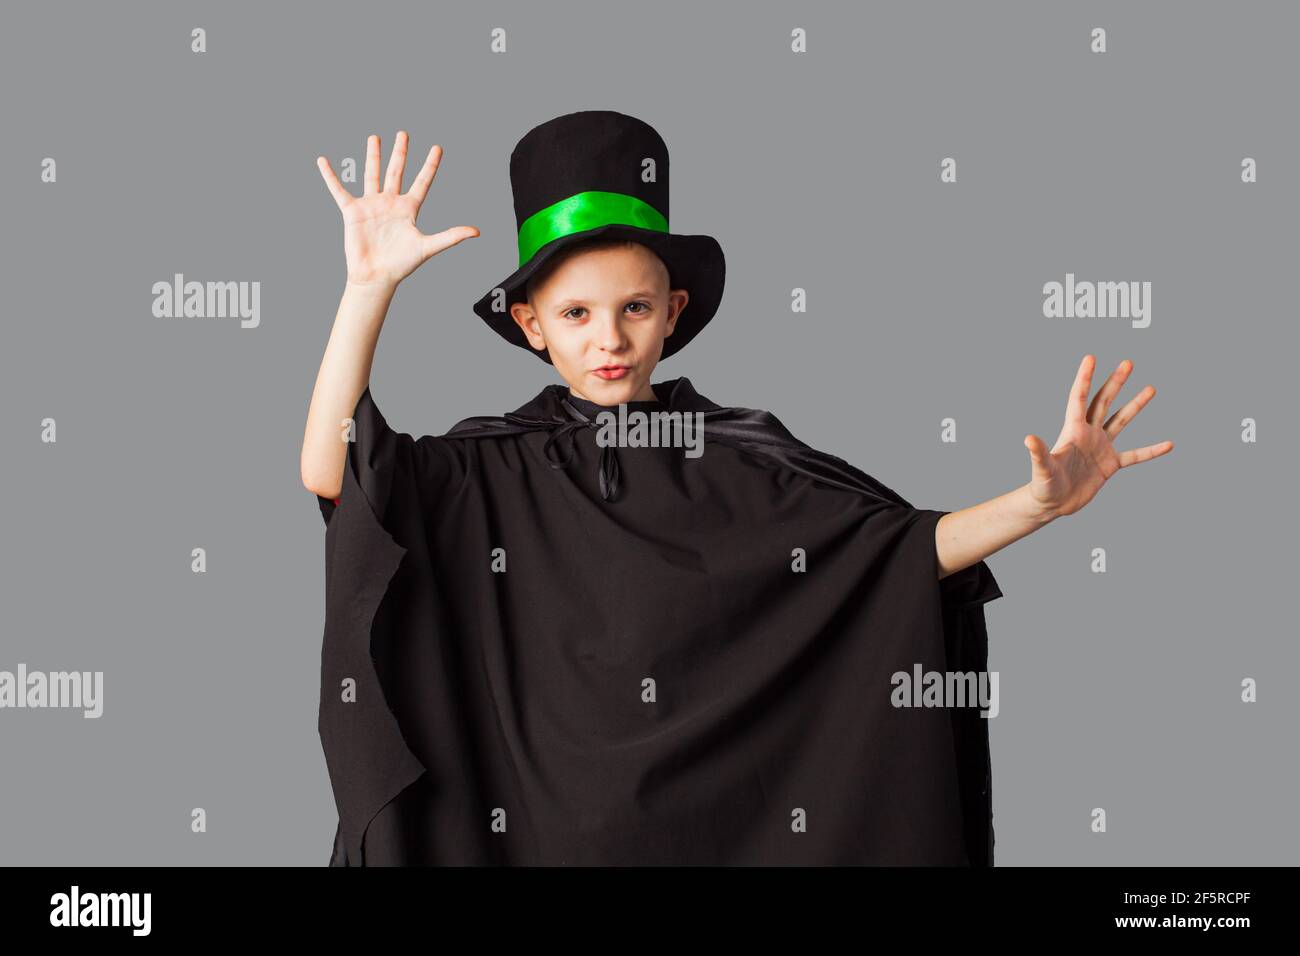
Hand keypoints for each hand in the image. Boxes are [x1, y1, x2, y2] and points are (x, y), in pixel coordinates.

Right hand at [317, 131, 478, 287]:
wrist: (376, 276)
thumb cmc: (401, 264)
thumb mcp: (428, 247)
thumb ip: (451, 236)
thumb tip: (476, 231)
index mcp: (409, 209)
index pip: (422, 182)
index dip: (430, 165)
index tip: (437, 148)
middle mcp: (390, 203)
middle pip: (397, 171)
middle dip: (401, 153)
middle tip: (403, 134)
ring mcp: (371, 205)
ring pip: (372, 174)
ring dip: (373, 156)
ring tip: (374, 138)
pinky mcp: (352, 211)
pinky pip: (339, 190)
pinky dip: (330, 176)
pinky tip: (323, 161)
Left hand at [1024, 354, 1172, 519]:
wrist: (1052, 505)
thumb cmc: (1043, 486)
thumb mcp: (1042, 469)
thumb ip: (1039, 453)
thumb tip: (1028, 438)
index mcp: (1072, 431)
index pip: (1079, 398)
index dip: (1085, 378)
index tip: (1091, 357)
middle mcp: (1088, 434)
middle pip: (1103, 402)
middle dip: (1115, 382)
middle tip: (1128, 362)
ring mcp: (1100, 448)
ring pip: (1120, 421)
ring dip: (1135, 406)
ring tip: (1151, 388)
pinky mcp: (1110, 465)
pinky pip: (1135, 455)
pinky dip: (1151, 451)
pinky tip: (1168, 444)